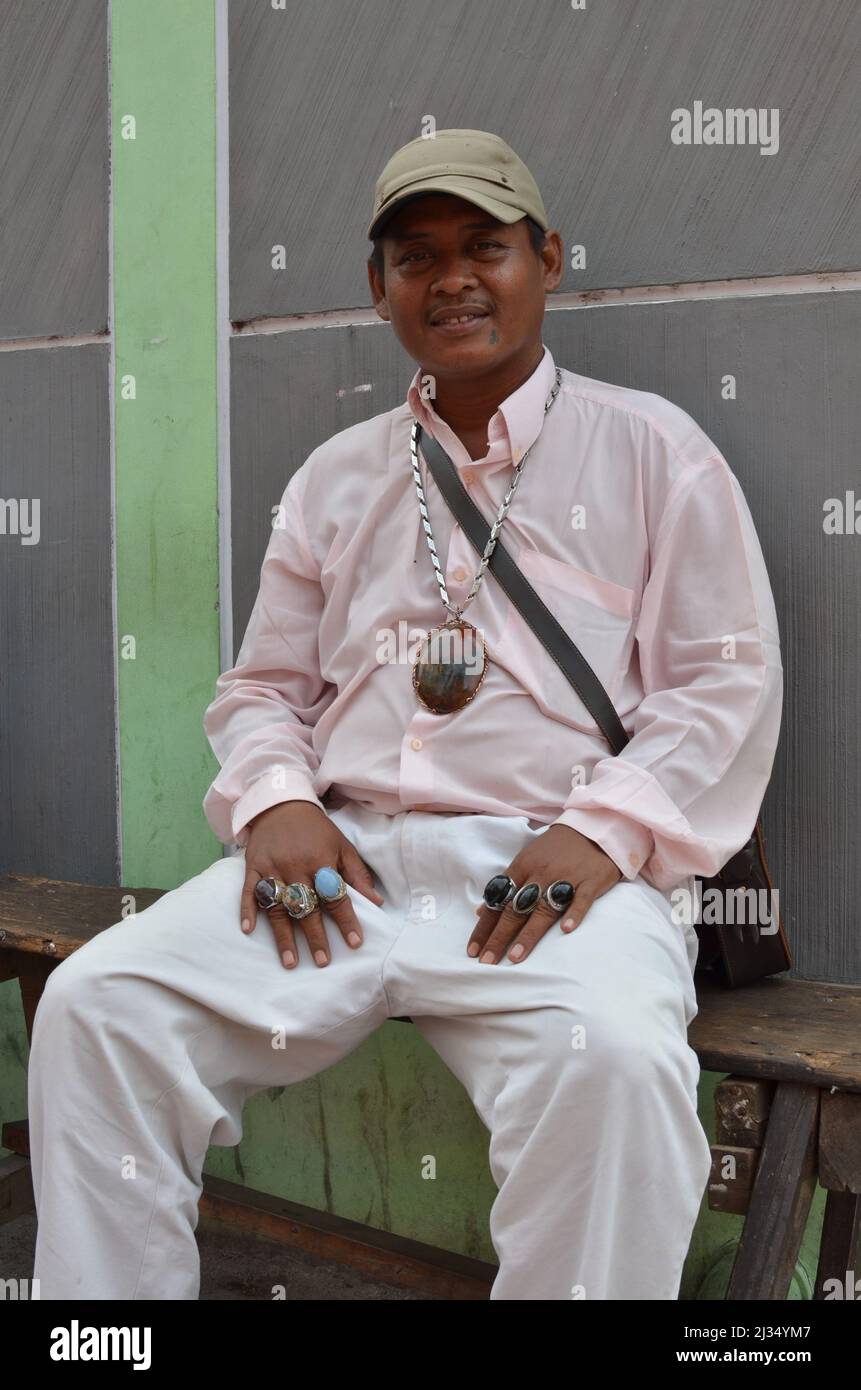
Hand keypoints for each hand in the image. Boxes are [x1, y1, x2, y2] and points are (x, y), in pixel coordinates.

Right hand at [240, 800, 383, 968]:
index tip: (354, 942)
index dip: (347, 920)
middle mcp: (296, 867)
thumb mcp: (342, 845)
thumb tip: (376, 902)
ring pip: (278, 907)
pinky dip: (247, 910)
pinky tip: (248, 930)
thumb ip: (358, 875)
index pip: (336, 897)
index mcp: (321, 861)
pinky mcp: (253, 867)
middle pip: (307, 907)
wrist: (281, 803)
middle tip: (322, 961)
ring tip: (291, 962)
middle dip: (316, 936)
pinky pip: (249, 892)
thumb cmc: (316, 829)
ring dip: (284, 937)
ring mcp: (272, 868)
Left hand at [466, 824, 622, 964]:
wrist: (592, 827)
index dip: (484, 926)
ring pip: (544, 908)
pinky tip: (566, 930)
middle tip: (487, 961)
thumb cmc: (555, 849)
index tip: (473, 951)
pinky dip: (574, 914)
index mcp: (522, 867)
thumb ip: (506, 885)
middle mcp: (540, 873)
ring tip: (515, 957)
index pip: (497, 900)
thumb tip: (481, 910)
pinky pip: (581, 899)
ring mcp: (566, 877)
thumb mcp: (526, 860)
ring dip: (528, 934)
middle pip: (515, 909)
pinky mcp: (590, 881)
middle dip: (499, 937)